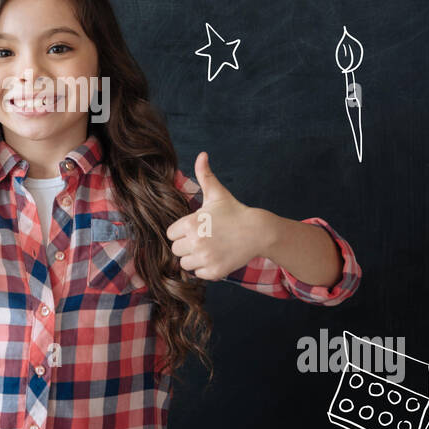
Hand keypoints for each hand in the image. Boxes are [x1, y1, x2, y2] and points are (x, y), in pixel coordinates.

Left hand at [166, 152, 268, 280]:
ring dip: (195, 258)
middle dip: (187, 245)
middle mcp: (195, 242)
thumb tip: (202, 154)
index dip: (181, 231)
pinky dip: (206, 268)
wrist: (258, 231)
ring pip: (186, 264)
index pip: (171, 234)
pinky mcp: (215, 271)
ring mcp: (205, 258)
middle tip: (204, 237)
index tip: (195, 227)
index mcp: (190, 223)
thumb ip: (204, 175)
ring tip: (210, 247)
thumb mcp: (217, 193)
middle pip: (176, 250)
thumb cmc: (234, 211)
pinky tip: (216, 256)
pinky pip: (199, 274)